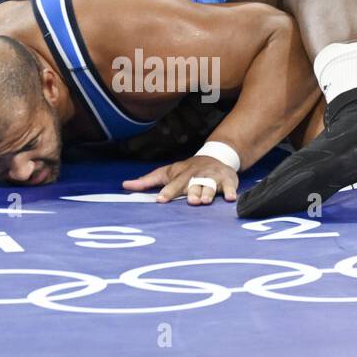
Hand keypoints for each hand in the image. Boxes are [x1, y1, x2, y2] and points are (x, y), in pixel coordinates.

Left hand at [123, 154, 238, 205]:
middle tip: (190, 201)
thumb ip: (147, 180)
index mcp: (182, 174)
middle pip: (193, 184)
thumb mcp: (167, 172)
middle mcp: (197, 174)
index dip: (168, 192)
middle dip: (191, 191)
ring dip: (208, 192)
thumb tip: (125, 185)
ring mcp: (213, 176)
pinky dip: (231, 191)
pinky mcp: (228, 179)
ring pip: (210, 185)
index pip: (173, 184)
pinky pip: (230, 185)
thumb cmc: (188, 169)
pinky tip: (230, 198)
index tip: (160, 200)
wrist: (216, 155)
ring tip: (205, 201)